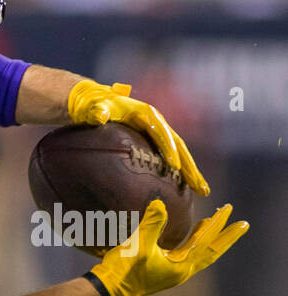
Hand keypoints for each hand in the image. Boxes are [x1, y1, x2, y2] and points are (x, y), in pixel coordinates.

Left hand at [67, 79, 208, 196]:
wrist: (93, 104)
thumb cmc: (92, 107)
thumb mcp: (92, 107)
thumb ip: (96, 111)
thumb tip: (98, 115)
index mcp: (145, 114)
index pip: (161, 133)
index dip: (168, 149)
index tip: (174, 167)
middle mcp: (157, 123)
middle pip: (178, 145)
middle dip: (190, 167)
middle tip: (200, 187)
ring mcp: (157, 132)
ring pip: (180, 153)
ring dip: (191, 172)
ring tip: (203, 191)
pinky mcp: (154, 141)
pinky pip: (172, 157)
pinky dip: (181, 172)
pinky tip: (186, 189)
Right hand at [88, 199, 247, 295]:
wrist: (107, 290)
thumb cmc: (124, 270)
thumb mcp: (138, 245)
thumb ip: (152, 223)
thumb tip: (159, 203)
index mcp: (180, 266)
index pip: (205, 241)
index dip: (218, 224)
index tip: (229, 210)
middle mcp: (181, 271)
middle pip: (210, 251)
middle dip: (225, 236)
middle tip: (241, 224)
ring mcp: (172, 272)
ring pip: (200, 253)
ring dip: (210, 239)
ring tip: (215, 224)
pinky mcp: (163, 271)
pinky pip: (187, 255)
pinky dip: (194, 243)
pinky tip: (192, 234)